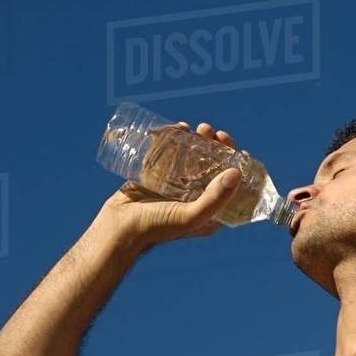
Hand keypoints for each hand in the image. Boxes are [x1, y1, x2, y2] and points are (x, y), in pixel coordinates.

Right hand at [97, 121, 242, 247]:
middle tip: (209, 131)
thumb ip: (214, 198)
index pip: (231, 183)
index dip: (237, 164)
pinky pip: (171, 153)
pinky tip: (177, 128)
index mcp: (210, 210)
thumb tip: (237, 173)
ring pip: (193, 156)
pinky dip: (176, 138)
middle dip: (215, 144)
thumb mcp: (190, 216)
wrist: (117, 228)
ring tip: (191, 127)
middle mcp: (196, 197)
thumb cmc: (155, 228)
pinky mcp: (158, 175)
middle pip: (213, 164)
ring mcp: (176, 185)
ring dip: (197, 138)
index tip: (238, 149)